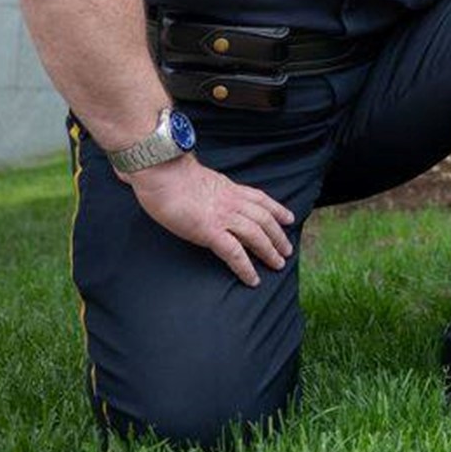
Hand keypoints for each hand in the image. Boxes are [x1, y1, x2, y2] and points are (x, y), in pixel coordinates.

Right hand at [123, 154, 296, 286]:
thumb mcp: (197, 176)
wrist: (162, 172)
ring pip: (256, 235)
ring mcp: (223, 216)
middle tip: (287, 250)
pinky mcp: (211, 231)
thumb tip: (198, 188)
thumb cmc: (169, 173)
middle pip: (264, 219)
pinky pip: (235, 253)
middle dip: (278, 235)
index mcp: (228, 188)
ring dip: (269, 251)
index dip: (277, 209)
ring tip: (278, 264)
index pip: (260, 199)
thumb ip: (205, 185)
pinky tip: (252, 279)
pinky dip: (246, 267)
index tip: (288, 218)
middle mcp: (232, 201)